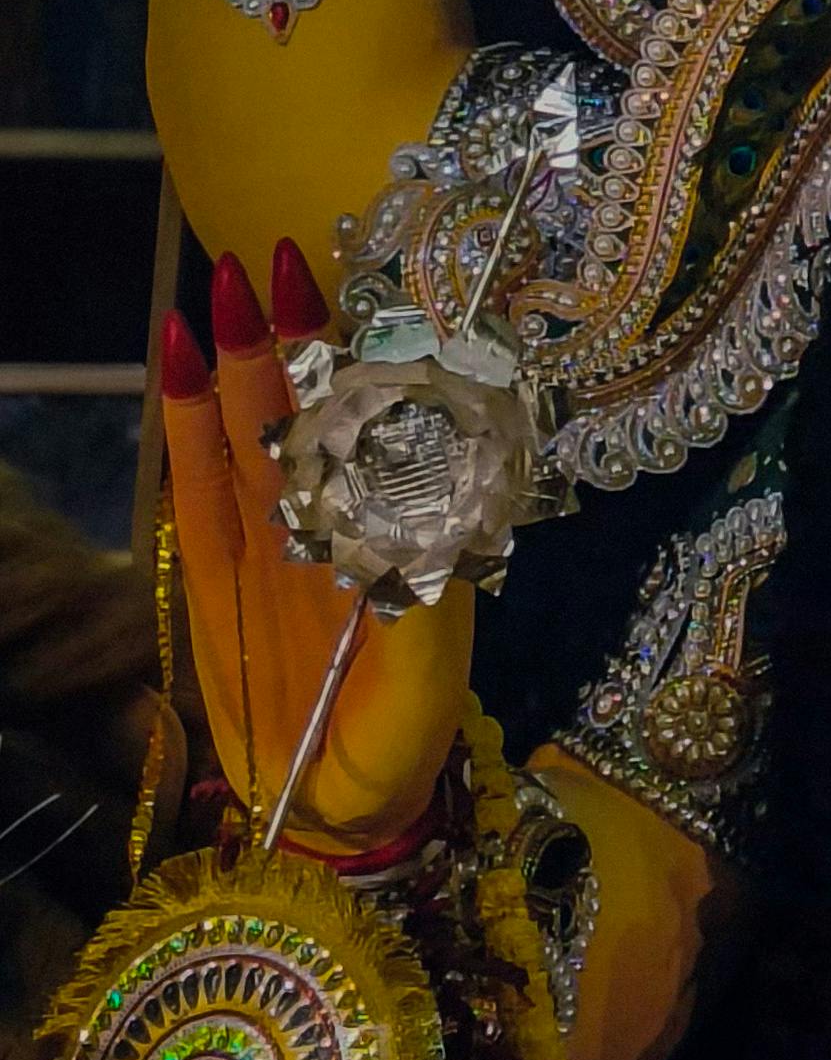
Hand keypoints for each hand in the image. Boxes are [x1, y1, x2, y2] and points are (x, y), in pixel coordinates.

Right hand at [160, 245, 470, 854]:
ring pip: (252, 423)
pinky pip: (193, 479)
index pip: (384, 412)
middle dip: (295, 329)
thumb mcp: (429, 660)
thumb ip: (421, 582)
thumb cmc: (404, 730)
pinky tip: (173, 356)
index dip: (370, 348)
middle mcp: (339, 508)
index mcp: (403, 516)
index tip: (365, 285)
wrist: (339, 803)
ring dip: (238, 355)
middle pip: (311, 402)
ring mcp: (273, 530)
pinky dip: (182, 417)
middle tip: (275, 255)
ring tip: (222, 288)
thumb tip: (415, 498)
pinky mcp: (215, 565)